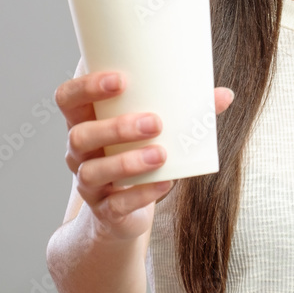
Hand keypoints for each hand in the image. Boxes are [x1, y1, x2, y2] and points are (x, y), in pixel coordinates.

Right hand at [55, 71, 234, 241]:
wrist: (121, 213)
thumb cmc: (137, 155)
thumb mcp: (152, 131)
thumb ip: (184, 111)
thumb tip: (225, 94)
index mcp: (85, 122)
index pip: (68, 99)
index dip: (87, 86)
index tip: (121, 79)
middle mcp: (79, 152)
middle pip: (81, 135)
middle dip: (116, 127)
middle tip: (154, 122)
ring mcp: (88, 183)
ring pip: (94, 171)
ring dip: (128, 162)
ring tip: (161, 154)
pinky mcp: (104, 211)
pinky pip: (116, 205)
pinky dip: (141, 194)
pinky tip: (164, 183)